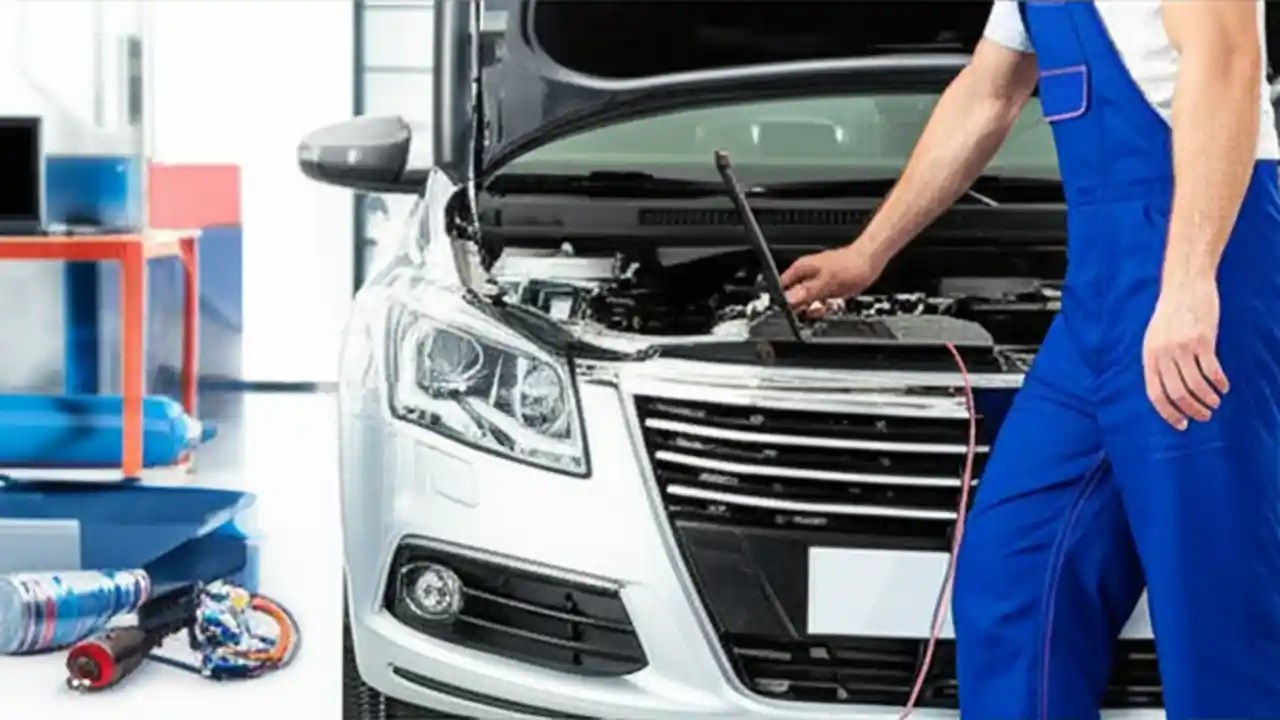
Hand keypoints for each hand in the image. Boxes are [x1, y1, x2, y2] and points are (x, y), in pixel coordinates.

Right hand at [781, 243, 886, 316]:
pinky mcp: (826, 289)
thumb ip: (807, 292)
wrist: (870, 261)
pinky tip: (832, 305)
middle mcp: (806, 276)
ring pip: (807, 303)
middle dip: (802, 308)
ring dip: (815, 308)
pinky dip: (825, 307)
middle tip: (814, 308)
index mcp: (800, 269)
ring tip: (825, 306)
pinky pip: (820, 303)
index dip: (784, 301)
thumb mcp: (826, 281)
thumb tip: (789, 300)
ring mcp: (816, 283)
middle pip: (793, 298)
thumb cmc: (851, 265)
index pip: (781, 288)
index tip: (792, 311)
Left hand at [1142, 279, 1229, 429]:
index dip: (1168, 413)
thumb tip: (1166, 392)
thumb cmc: (1170, 314)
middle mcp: (1163, 353)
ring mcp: (1183, 346)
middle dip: (1192, 410)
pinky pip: (1212, 370)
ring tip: (1215, 404)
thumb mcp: (1154, 338)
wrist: (1184, 285)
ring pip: (1196, 385)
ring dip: (1208, 400)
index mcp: (1148, 355)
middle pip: (1177, 393)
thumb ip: (1158, 362)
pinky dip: (1219, 383)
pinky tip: (1224, 388)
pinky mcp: (1203, 339)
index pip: (1155, 394)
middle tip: (1204, 417)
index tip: (1181, 425)